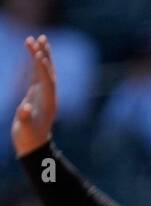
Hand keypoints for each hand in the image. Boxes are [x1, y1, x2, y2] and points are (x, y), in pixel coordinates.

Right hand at [12, 35, 56, 157]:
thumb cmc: (29, 137)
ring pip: (44, 71)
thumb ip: (25, 118)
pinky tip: (34, 53)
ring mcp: (44, 94)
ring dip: (42, 55)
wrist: (33, 145)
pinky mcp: (37, 94)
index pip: (47, 81)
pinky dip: (36, 64)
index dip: (43, 67)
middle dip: (45, 55)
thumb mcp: (26, 128)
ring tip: (39, 39)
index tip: (38, 53)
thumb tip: (24, 109)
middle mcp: (49, 96)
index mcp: (48, 102)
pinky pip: (38, 75)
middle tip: (41, 38)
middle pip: (49, 72)